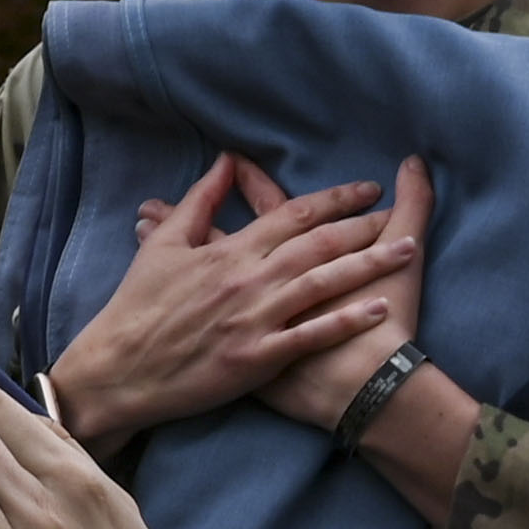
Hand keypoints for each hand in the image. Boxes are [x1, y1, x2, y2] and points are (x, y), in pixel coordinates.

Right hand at [47, 151, 417, 455]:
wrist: (121, 367)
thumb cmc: (140, 306)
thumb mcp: (164, 244)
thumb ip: (199, 201)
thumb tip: (225, 160)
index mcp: (229, 249)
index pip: (293, 214)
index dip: (334, 199)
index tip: (367, 189)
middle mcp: (248, 279)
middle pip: (319, 244)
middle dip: (364, 226)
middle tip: (400, 214)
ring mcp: (255, 319)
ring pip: (323, 284)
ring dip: (369, 265)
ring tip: (408, 251)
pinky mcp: (257, 358)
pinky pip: (311, 336)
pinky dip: (347, 322)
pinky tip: (380, 309)